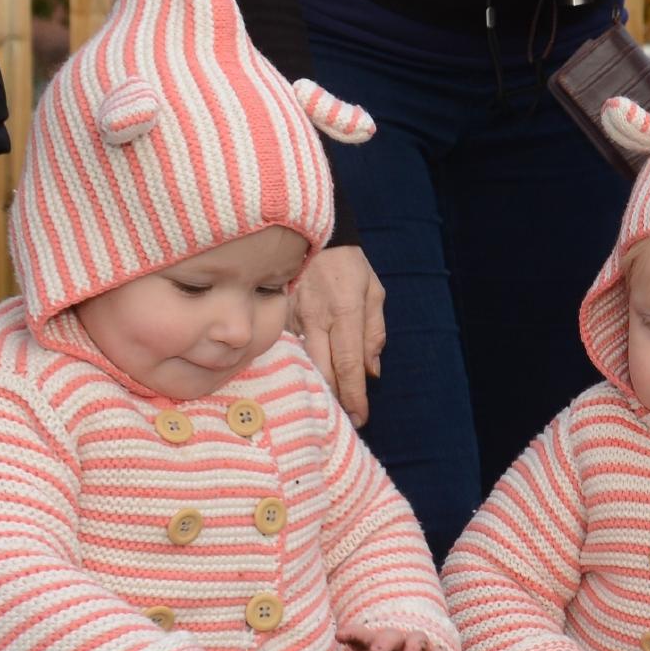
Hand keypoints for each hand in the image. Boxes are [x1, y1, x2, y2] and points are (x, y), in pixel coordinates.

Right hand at [291, 245, 386, 423]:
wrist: (308, 233)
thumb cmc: (347, 266)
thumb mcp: (374, 292)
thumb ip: (374, 333)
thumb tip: (372, 371)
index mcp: (345, 311)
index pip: (349, 362)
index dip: (354, 393)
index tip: (360, 416)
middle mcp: (315, 318)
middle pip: (322, 369)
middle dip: (334, 397)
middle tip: (344, 417)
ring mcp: (291, 318)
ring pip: (301, 362)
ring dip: (314, 386)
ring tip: (324, 405)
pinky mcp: (275, 317)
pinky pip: (285, 349)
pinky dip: (295, 367)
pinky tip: (300, 380)